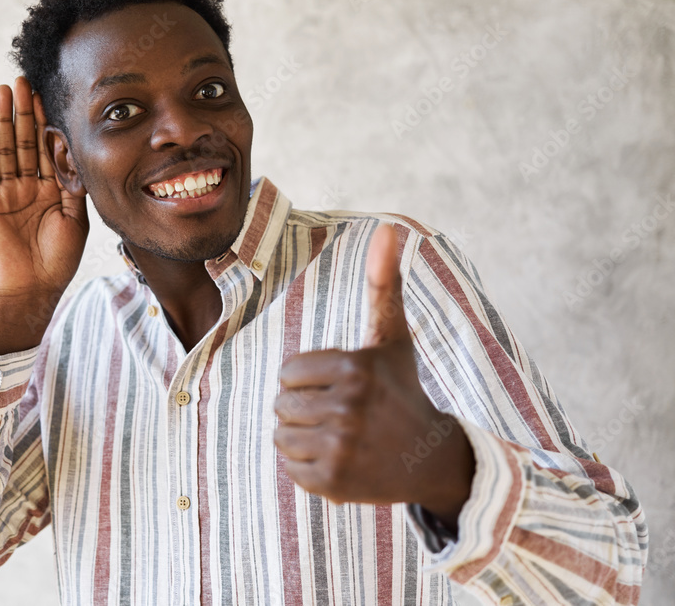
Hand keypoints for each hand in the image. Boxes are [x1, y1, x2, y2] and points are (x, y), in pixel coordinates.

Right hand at [0, 77, 88, 299]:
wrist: (33, 288)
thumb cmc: (58, 259)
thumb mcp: (76, 217)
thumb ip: (75, 184)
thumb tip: (77, 151)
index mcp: (50, 189)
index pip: (47, 148)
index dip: (46, 123)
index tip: (48, 95)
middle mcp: (27, 186)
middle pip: (24, 141)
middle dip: (24, 111)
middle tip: (23, 79)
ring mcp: (6, 192)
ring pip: (5, 148)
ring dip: (4, 119)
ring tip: (4, 89)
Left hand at [273, 224, 474, 526]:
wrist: (428, 456)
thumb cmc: (400, 388)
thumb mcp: (391, 336)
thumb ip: (383, 282)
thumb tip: (389, 227)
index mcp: (354, 368)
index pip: (288, 372)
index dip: (308, 379)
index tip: (340, 386)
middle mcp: (348, 408)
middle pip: (281, 404)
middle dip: (305, 407)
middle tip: (342, 413)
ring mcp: (340, 448)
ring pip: (281, 435)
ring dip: (303, 436)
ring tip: (340, 435)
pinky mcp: (333, 482)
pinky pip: (290, 467)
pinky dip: (307, 465)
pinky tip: (340, 459)